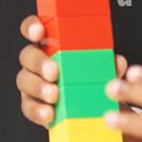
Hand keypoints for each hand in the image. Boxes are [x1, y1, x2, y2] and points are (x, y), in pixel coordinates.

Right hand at [16, 16, 141, 141]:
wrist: (92, 110)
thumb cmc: (92, 81)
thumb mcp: (102, 71)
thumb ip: (108, 65)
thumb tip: (117, 62)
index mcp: (51, 46)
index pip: (34, 30)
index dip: (32, 27)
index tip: (39, 32)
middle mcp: (37, 62)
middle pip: (27, 56)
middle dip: (39, 62)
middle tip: (54, 72)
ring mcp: (32, 83)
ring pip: (24, 81)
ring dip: (39, 87)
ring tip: (54, 95)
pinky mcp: (32, 105)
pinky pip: (29, 107)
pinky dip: (38, 111)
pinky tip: (49, 114)